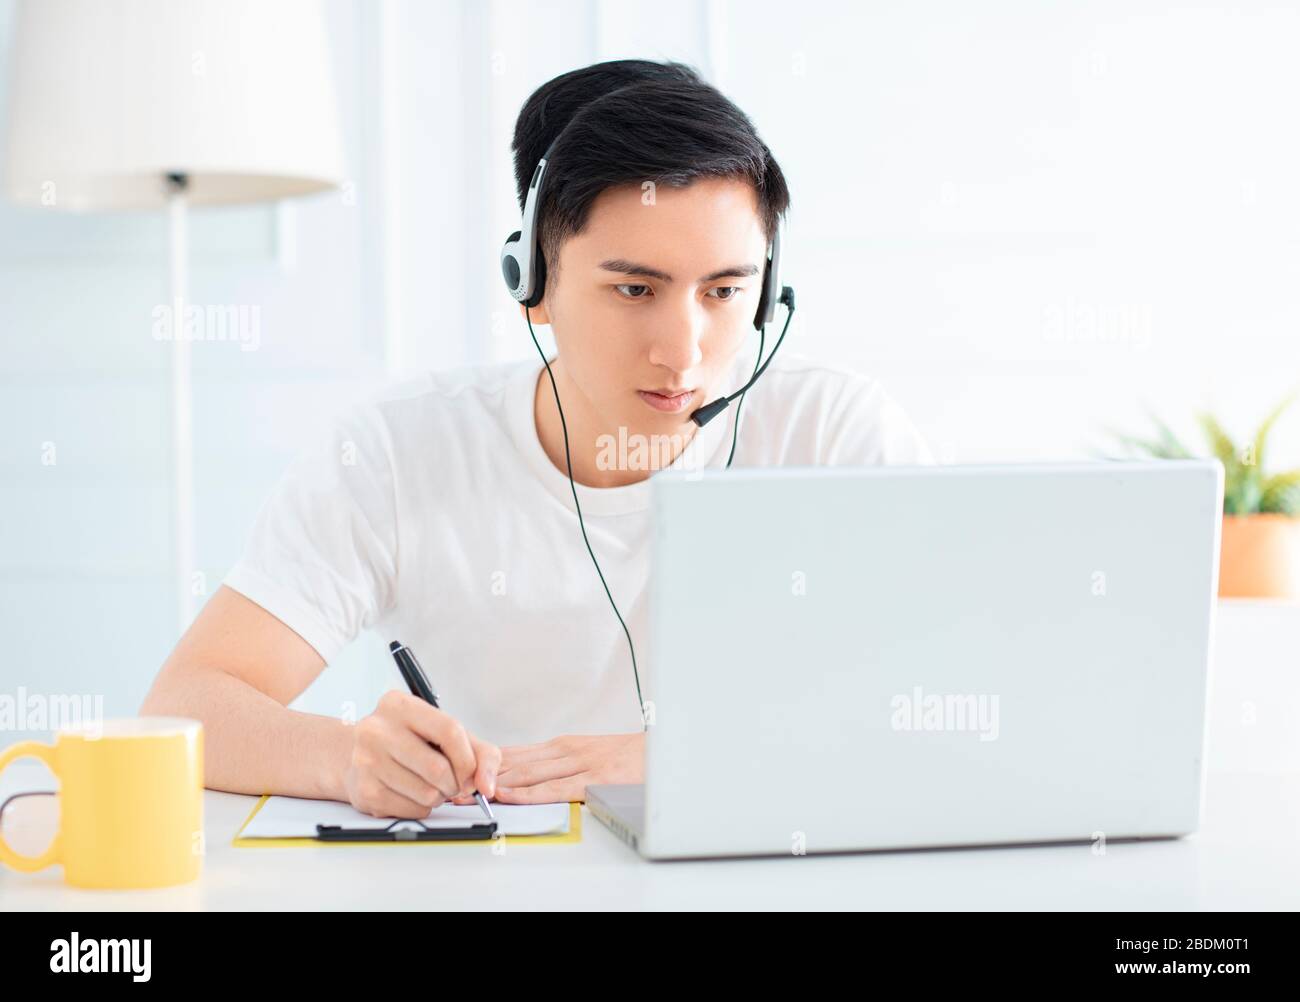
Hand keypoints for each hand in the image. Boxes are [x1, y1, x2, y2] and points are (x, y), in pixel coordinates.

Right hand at [343, 690, 500, 817]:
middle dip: (455, 784)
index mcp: (399, 705)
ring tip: (430, 786)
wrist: (358, 754)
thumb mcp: (445, 733)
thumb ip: (480, 753)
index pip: (449, 731)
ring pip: (426, 793)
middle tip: (452, 784)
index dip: (468, 760)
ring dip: (439, 797)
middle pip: (438, 768)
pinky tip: (412, 793)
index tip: (472, 775)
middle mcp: (377, 729)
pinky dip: (422, 808)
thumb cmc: (409, 741)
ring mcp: (366, 760)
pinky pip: (412, 810)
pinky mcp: (364, 791)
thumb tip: (486, 786)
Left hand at [449, 732, 643, 804]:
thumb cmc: (628, 759)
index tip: (456, 769)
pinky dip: (527, 792)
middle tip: (450, 783)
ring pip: (527, 773)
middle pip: (513, 762)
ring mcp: (578, 764)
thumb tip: (525, 776)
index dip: (482, 762)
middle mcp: (565, 751)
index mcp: (563, 746)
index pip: (513, 752)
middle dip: (480, 773)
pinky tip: (507, 795)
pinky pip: (553, 788)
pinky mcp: (592, 780)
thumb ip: (558, 766)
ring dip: (494, 782)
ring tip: (467, 791)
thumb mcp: (588, 756)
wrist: (665, 754)